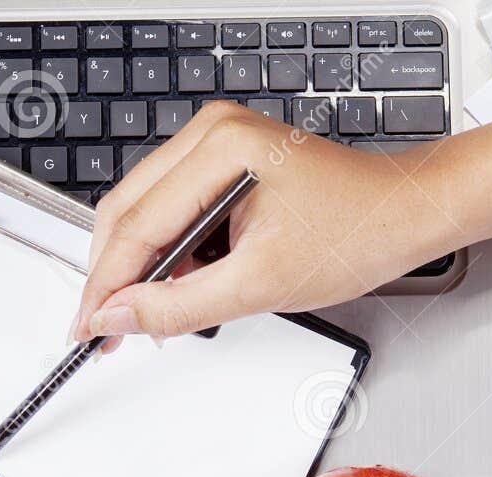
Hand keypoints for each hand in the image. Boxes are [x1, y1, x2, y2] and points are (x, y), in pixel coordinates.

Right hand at [70, 102, 451, 342]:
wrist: (404, 215)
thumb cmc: (355, 232)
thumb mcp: (260, 285)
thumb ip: (179, 305)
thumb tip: (120, 317)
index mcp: (221, 146)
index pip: (137, 224)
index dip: (105, 284)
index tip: (86, 327)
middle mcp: (212, 132)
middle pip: (127, 211)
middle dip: (114, 276)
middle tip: (105, 330)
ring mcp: (217, 144)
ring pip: (146, 213)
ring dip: (144, 267)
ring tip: (156, 313)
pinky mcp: (225, 163)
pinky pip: (174, 210)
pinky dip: (171, 253)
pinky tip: (185, 284)